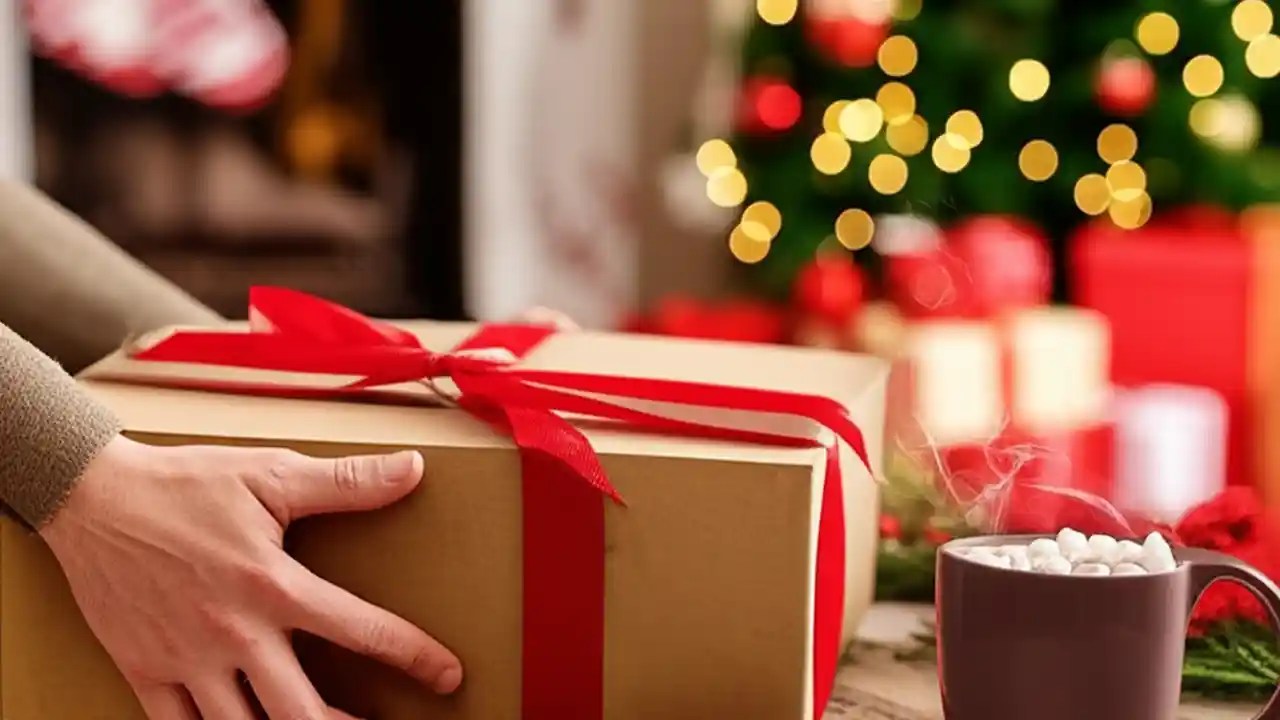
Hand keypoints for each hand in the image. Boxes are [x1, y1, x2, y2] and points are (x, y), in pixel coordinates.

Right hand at [40, 436, 460, 719]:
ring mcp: (187, 660)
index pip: (361, 631)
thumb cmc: (187, 484)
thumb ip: (347, 483)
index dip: (413, 656)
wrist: (92, 497)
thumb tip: (414, 470)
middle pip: (301, 713)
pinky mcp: (145, 673)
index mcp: (273, 585)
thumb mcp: (272, 474)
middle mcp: (234, 633)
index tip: (448, 675)